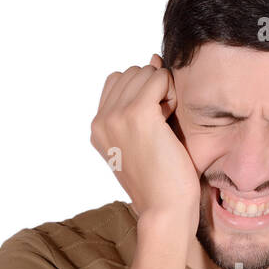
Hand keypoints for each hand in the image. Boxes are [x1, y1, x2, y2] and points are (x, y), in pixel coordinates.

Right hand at [90, 54, 199, 235]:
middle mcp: (100, 121)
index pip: (117, 81)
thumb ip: (141, 102)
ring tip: (166, 121)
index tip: (154, 120)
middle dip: (153, 89)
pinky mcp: (137, 114)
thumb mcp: (144, 139)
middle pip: (131, 73)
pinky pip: (158, 78)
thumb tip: (153, 59)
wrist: (165, 210)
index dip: (141, 92)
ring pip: (144, 72)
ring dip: (163, 90)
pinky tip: (171, 116)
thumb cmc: (162, 181)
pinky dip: (170, 92)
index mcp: (97, 128)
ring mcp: (116, 116)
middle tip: (163, 122)